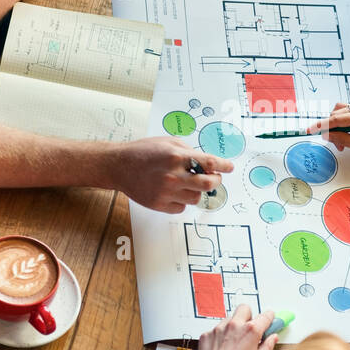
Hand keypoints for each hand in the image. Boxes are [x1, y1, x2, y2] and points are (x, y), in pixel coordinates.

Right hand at [111, 137, 232, 212]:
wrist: (119, 166)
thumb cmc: (143, 151)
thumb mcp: (167, 142)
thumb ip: (188, 151)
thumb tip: (207, 162)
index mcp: (176, 157)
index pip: (210, 163)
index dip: (224, 165)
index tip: (230, 167)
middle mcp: (173, 176)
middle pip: (208, 184)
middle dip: (216, 181)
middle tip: (214, 178)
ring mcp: (166, 192)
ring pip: (196, 198)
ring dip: (197, 191)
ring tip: (187, 183)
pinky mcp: (159, 205)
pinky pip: (182, 207)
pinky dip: (182, 200)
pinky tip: (174, 191)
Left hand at [194, 304, 277, 349]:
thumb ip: (267, 347)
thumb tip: (272, 338)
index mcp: (250, 331)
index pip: (265, 316)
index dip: (269, 317)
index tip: (270, 319)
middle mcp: (234, 325)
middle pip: (245, 309)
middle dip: (249, 316)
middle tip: (251, 330)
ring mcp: (218, 329)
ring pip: (229, 319)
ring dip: (234, 326)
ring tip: (235, 344)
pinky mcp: (206, 334)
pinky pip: (216, 329)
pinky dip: (221, 336)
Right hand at [307, 102, 349, 158]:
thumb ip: (343, 139)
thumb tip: (328, 136)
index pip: (336, 119)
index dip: (321, 125)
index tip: (310, 129)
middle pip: (336, 114)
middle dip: (331, 129)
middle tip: (337, 145)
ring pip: (340, 111)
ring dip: (337, 125)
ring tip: (343, 140)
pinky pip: (347, 112)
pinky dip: (343, 123)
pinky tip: (348, 133)